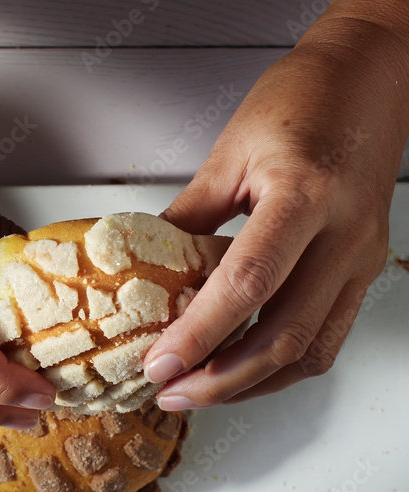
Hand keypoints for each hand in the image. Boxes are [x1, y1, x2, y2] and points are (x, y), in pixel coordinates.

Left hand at [143, 9, 408, 409]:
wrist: (371, 77)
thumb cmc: (303, 99)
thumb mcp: (229, 152)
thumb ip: (188, 216)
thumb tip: (142, 267)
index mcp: (305, 197)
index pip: (247, 286)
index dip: (199, 334)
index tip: (159, 363)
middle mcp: (344, 236)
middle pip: (286, 336)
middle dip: (223, 380)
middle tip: (173, 392)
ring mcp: (361, 258)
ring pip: (313, 350)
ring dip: (253, 383)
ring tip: (200, 391)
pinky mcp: (364, 268)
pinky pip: (328, 335)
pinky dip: (283, 364)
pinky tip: (243, 369)